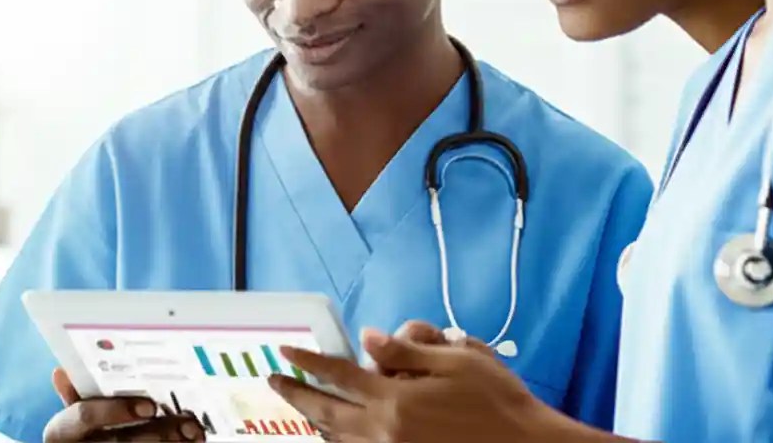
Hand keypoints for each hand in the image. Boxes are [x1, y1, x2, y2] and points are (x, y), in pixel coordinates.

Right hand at [44, 368, 205, 441]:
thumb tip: (61, 371)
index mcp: (61, 430)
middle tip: (185, 422)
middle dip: (156, 431)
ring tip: (192, 433)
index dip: (118, 409)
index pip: (85, 415)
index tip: (150, 406)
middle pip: (119, 441)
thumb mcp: (71, 418)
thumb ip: (75, 396)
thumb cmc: (81, 435)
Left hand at [268, 330, 570, 442]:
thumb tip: (367, 339)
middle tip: (274, 380)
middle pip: (327, 412)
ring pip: (341, 437)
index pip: (338, 375)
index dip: (308, 361)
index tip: (285, 351)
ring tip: (303, 405)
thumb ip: (407, 350)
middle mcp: (385, 431)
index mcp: (396, 399)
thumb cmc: (498, 401)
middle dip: (296, 394)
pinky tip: (341, 429)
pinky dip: (344, 439)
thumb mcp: (457, 360)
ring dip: (318, 420)